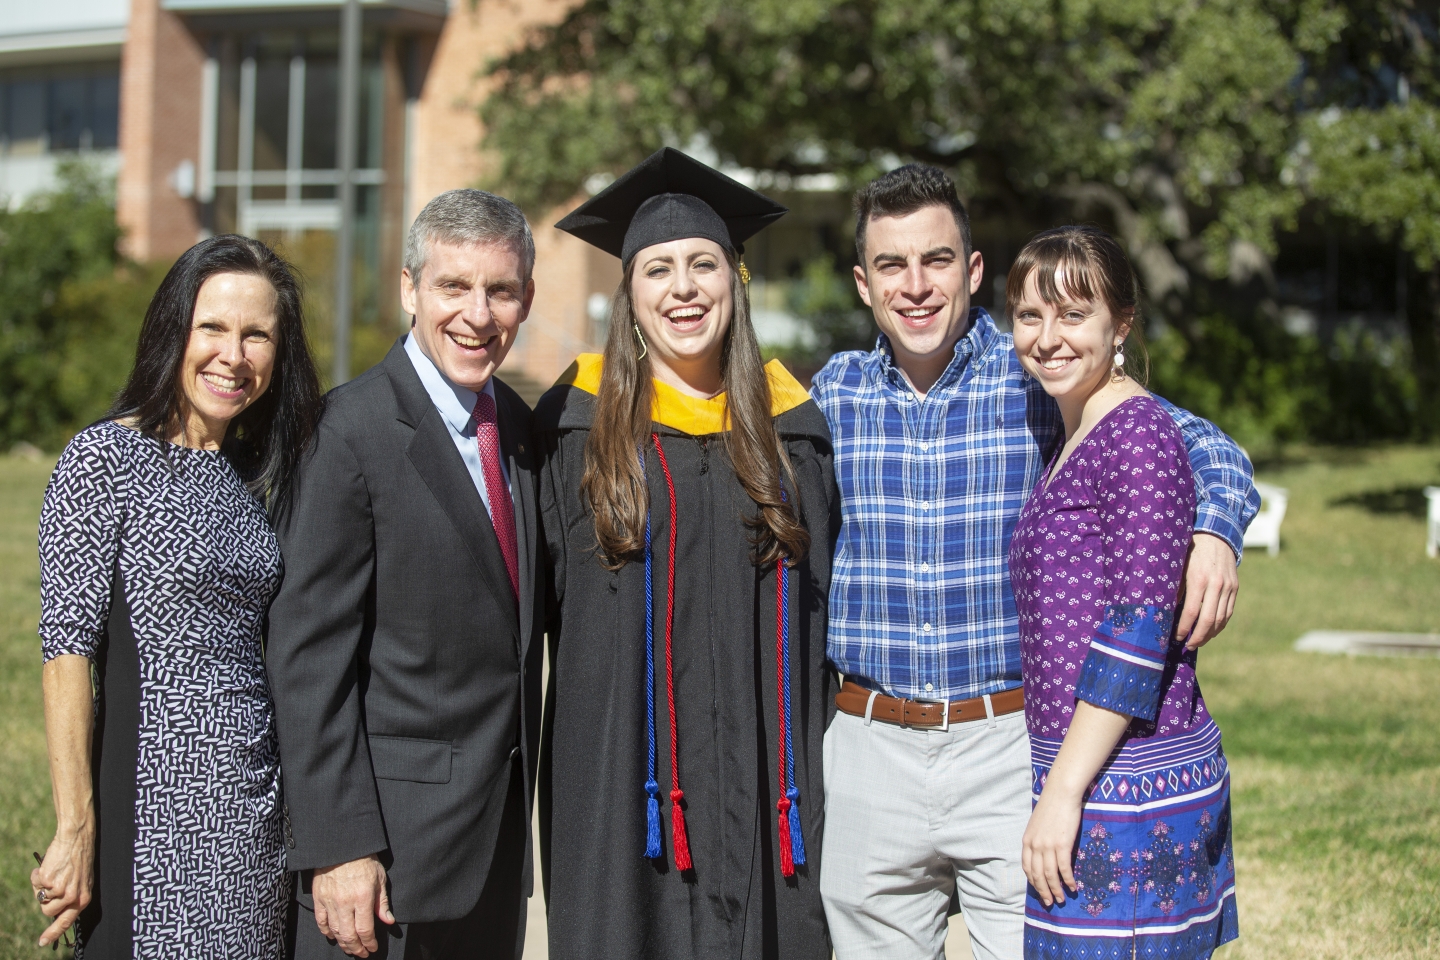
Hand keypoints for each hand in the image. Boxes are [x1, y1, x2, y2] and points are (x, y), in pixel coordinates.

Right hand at [32, 825, 93, 947]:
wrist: (77, 838)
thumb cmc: (79, 858)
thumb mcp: (81, 881)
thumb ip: (71, 896)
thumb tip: (55, 911)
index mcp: (83, 898)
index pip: (66, 922)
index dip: (53, 933)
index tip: (42, 942)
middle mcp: (73, 897)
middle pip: (47, 912)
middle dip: (44, 900)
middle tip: (52, 883)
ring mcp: (60, 890)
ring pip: (40, 899)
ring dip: (41, 886)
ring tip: (53, 872)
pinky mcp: (49, 881)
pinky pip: (35, 883)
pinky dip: (38, 874)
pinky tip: (49, 865)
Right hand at [312, 855, 393, 956]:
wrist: (342, 846)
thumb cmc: (364, 860)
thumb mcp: (379, 879)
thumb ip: (382, 903)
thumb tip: (388, 921)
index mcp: (362, 897)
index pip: (365, 929)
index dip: (369, 942)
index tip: (372, 948)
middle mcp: (345, 902)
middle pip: (349, 935)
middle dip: (356, 948)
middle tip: (361, 953)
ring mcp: (330, 901)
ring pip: (334, 931)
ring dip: (343, 943)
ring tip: (350, 948)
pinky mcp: (319, 897)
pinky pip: (321, 921)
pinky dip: (326, 931)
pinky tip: (333, 936)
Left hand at [1021, 787, 1081, 907]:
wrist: (1061, 793)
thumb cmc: (1051, 806)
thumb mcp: (1037, 825)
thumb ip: (1037, 839)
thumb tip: (1042, 854)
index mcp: (1027, 841)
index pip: (1027, 868)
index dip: (1033, 882)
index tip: (1039, 891)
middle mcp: (1035, 845)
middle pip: (1037, 875)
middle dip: (1043, 891)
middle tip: (1050, 902)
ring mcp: (1048, 846)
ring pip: (1049, 875)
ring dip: (1055, 890)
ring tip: (1061, 899)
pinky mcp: (1062, 844)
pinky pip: (1064, 868)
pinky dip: (1067, 880)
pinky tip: (1072, 887)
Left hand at [1178, 532, 1237, 650]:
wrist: (1216, 535)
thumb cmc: (1190, 551)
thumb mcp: (1178, 567)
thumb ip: (1175, 589)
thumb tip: (1167, 612)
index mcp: (1199, 580)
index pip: (1192, 613)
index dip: (1184, 628)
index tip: (1177, 637)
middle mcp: (1216, 585)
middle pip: (1209, 620)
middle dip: (1198, 637)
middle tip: (1188, 646)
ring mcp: (1228, 587)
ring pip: (1221, 619)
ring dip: (1210, 634)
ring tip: (1198, 642)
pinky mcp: (1235, 588)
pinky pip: (1229, 612)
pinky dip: (1220, 625)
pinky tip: (1211, 631)